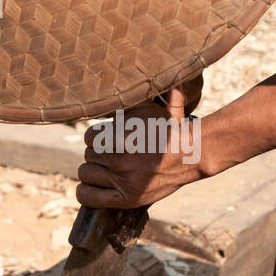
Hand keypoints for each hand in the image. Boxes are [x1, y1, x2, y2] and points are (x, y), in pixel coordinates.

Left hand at [76, 84, 203, 208]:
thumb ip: (133, 94)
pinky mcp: (127, 198)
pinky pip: (88, 197)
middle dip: (98, 153)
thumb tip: (118, 77)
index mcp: (123, 136)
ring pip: (86, 173)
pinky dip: (85, 192)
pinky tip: (91, 186)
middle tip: (112, 154)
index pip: (89, 136)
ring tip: (107, 169)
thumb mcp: (151, 105)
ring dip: (93, 171)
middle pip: (88, 155)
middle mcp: (122, 159)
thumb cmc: (170, 129)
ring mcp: (124, 181)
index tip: (108, 139)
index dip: (97, 136)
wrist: (190, 155)